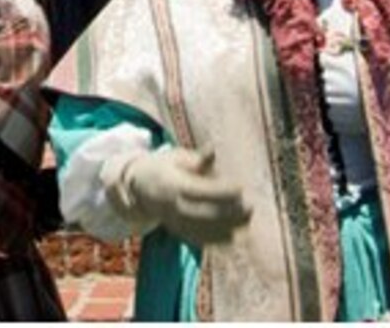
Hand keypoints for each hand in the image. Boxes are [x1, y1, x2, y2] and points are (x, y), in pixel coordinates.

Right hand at [104, 144, 250, 246]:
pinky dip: (215, 240)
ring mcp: (174, 221)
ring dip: (226, 227)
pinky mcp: (177, 231)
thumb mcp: (177, 157)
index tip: (241, 187)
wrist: (139, 186)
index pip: (202, 190)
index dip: (222, 191)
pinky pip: (197, 239)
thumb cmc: (164, 166)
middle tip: (250, 208)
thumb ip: (198, 159)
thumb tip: (213, 150)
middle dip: (229, 213)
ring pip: (203, 229)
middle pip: (205, 213)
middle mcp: (173, 205)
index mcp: (174, 183)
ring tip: (246, 221)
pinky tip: (233, 236)